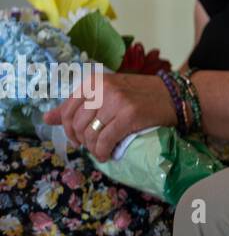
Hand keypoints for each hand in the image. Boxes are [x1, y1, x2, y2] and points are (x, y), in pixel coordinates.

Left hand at [43, 72, 177, 162]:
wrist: (175, 96)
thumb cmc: (141, 95)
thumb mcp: (107, 94)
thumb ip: (78, 105)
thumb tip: (46, 119)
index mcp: (95, 81)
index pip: (68, 110)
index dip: (70, 130)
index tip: (80, 138)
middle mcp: (103, 88)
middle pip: (78, 125)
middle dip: (83, 141)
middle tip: (95, 146)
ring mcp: (117, 101)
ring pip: (91, 135)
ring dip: (94, 149)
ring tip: (102, 151)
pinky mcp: (129, 116)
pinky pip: (105, 141)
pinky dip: (104, 152)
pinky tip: (109, 154)